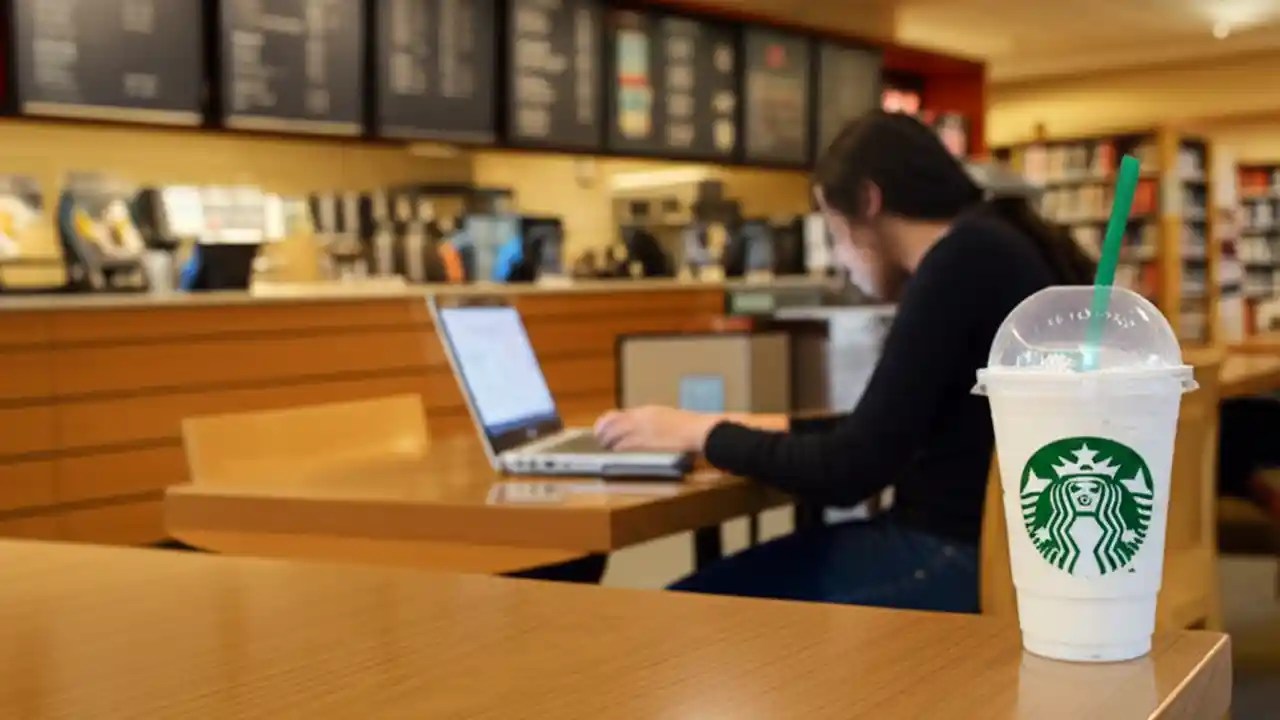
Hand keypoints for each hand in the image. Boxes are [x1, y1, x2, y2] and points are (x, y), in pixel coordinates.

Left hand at [593, 406, 718, 452]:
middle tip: (599, 437)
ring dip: (607, 440)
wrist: (696, 430)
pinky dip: (617, 447)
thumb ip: (651, 420)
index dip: (606, 420)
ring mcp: (642, 429)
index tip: (602, 426)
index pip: (618, 414)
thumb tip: (641, 426)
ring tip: (605, 445)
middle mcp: (641, 418)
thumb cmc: (687, 425)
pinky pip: (624, 444)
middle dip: (602, 430)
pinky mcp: (646, 441)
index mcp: (646, 411)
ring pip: (615, 434)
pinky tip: (615, 450)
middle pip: (612, 422)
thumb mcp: (665, 417)